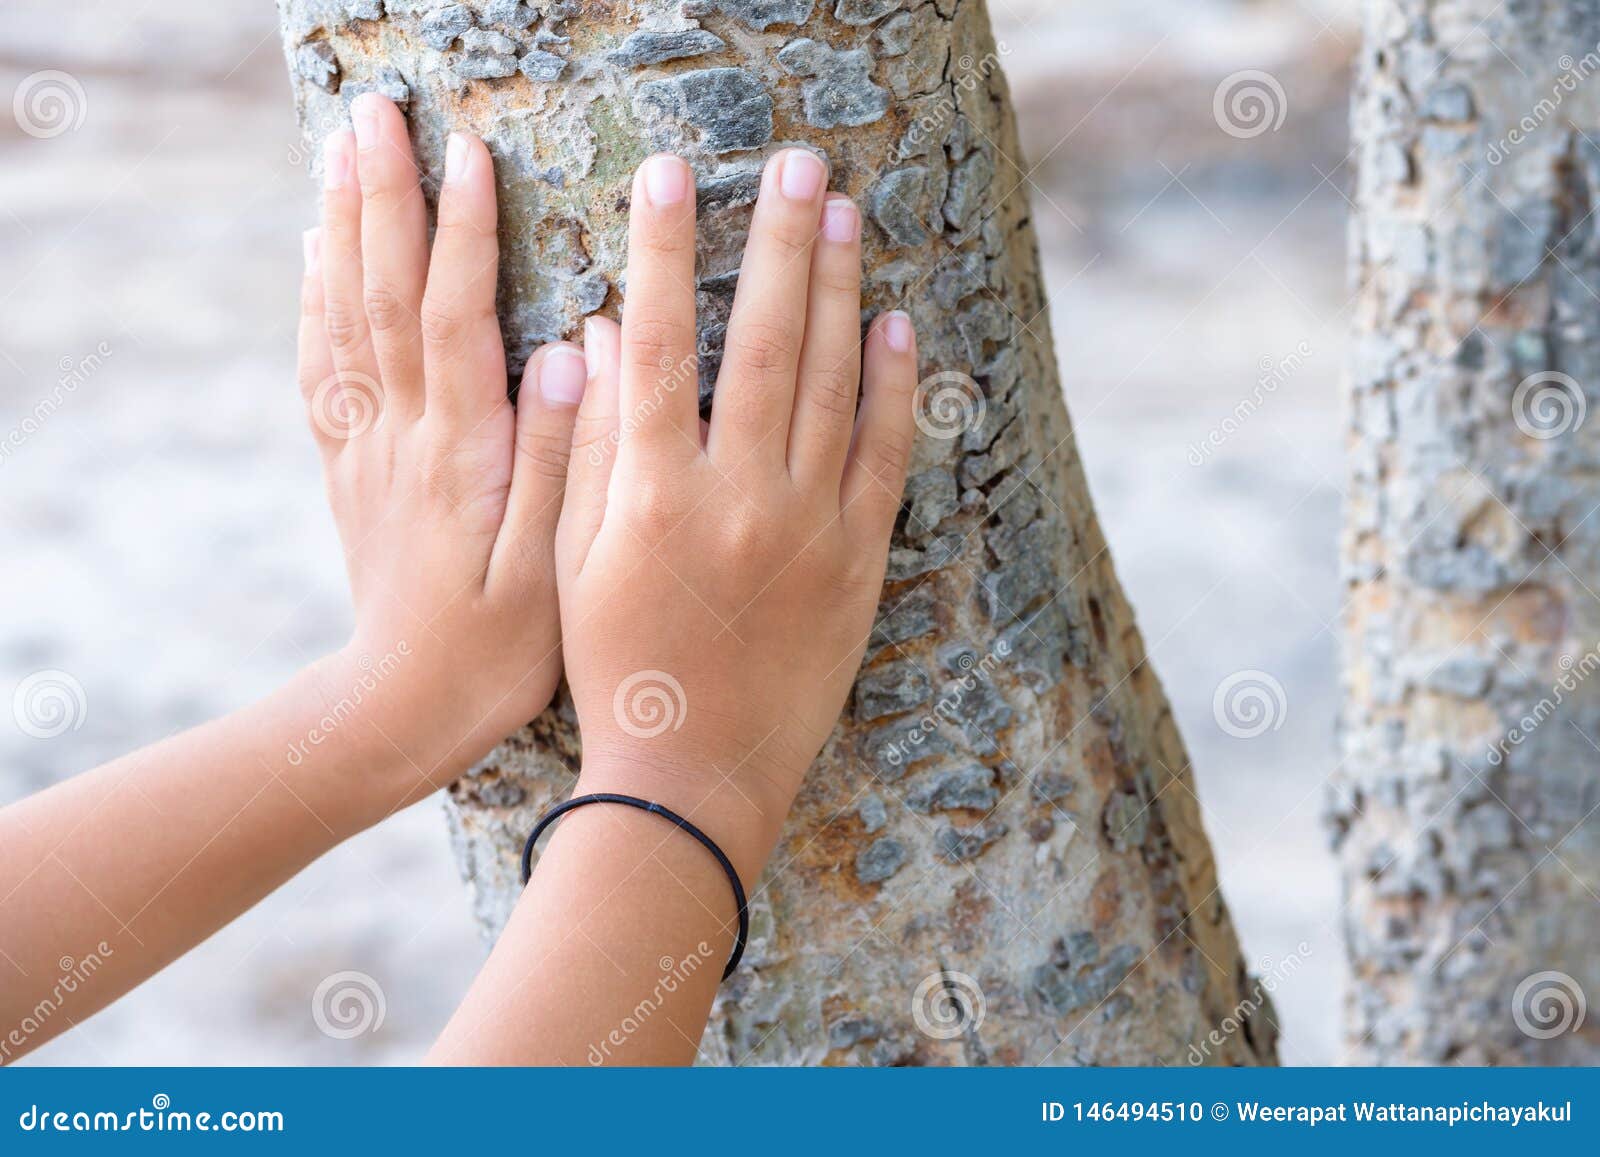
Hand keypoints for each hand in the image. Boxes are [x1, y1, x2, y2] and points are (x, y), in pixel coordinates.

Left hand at [298, 93, 586, 787]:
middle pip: (383, 298)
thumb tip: (568, 360)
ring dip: (344, 228)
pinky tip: (314, 251)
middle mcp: (402, 439)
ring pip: (345, 319)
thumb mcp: (550, 575)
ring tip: (343, 150)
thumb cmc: (497, 653)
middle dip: (383, 199)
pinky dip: (314, 299)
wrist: (399, 711)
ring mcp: (366, 450)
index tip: (473, 157)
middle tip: (379, 115)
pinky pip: (321, 367)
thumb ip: (562, 467)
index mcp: (460, 458)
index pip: (456, 322)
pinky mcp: (350, 469)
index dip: (464, 237)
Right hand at [556, 149, 917, 872]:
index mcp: (652, 494)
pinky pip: (884, 458)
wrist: (692, 774)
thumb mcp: (575, 561)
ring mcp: (807, 529)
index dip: (660, 251)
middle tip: (795, 165)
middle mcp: (737, 499)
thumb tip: (599, 336)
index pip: (655, 343)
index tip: (668, 174)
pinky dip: (893, 388)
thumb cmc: (615, 667)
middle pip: (763, 343)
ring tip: (846, 214)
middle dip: (778, 243)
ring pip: (833, 386)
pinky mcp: (858, 563)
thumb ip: (590, 446)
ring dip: (840, 292)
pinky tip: (896, 325)